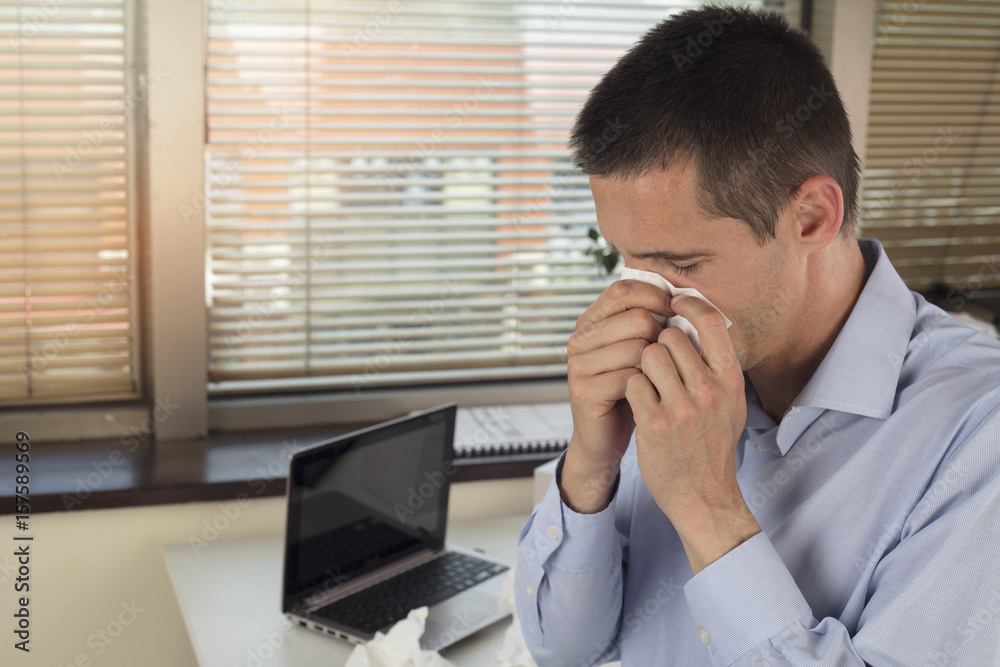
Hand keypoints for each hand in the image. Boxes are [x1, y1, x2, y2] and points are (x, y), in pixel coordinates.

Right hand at [560, 279, 671, 512]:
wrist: (608, 438)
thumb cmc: (633, 389)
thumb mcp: (639, 349)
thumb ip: (650, 320)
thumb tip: (684, 295)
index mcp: (591, 321)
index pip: (623, 289)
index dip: (655, 296)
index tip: (675, 313)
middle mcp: (579, 339)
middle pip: (636, 318)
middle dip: (661, 338)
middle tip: (665, 360)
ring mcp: (578, 365)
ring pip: (637, 348)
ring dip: (657, 366)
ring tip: (656, 380)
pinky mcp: (583, 390)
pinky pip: (631, 378)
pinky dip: (648, 388)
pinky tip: (648, 396)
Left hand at [625, 294, 758, 572]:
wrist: (704, 496)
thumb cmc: (713, 445)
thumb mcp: (731, 403)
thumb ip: (718, 365)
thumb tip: (700, 322)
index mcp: (730, 379)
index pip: (710, 320)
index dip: (688, 304)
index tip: (673, 304)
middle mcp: (709, 389)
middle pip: (669, 335)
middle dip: (658, 345)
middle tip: (658, 366)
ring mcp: (681, 406)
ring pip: (647, 354)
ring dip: (642, 365)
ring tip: (649, 385)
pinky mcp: (653, 422)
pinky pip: (632, 381)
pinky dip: (631, 388)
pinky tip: (639, 404)